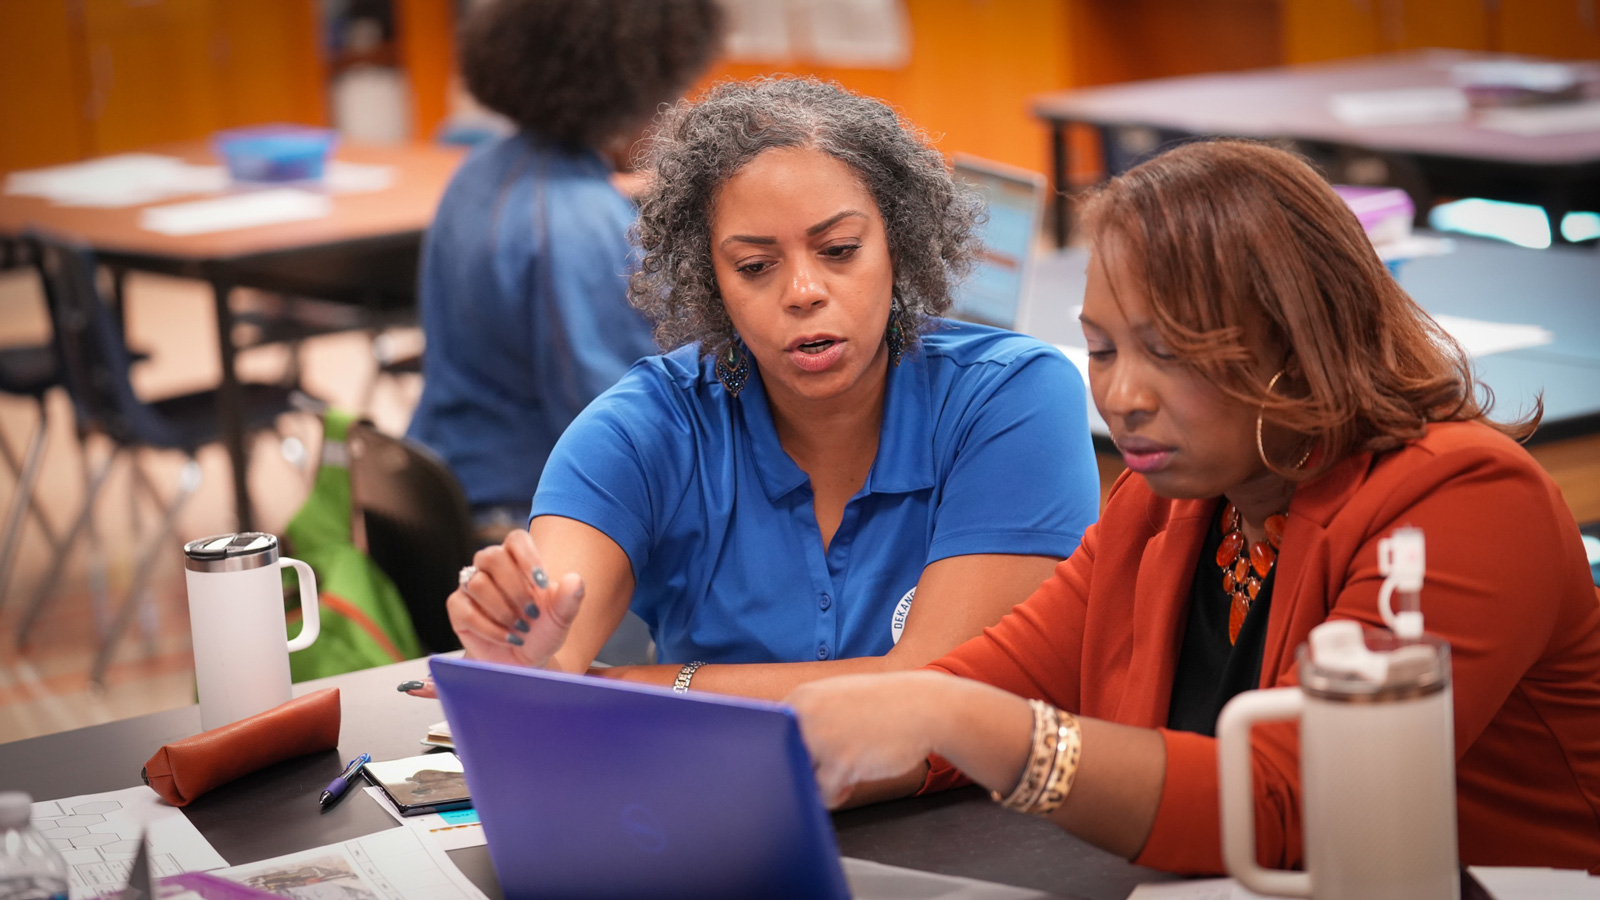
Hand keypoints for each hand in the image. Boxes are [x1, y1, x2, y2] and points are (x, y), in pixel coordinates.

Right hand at [449, 529, 584, 666]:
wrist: (523, 662)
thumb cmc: (542, 631)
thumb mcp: (561, 617)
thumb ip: (570, 598)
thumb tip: (575, 579)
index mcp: (517, 559)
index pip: (516, 539)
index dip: (528, 557)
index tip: (543, 584)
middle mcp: (490, 567)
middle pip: (491, 556)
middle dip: (515, 588)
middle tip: (533, 614)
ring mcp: (470, 586)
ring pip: (477, 583)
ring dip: (503, 610)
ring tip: (521, 628)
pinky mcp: (458, 608)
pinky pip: (465, 610)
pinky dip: (490, 628)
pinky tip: (509, 638)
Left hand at [786, 671, 949, 807]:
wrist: (925, 707)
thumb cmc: (883, 706)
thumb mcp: (838, 698)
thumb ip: (809, 717)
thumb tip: (777, 747)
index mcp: (801, 698)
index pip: (766, 735)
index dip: (782, 752)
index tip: (799, 757)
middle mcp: (805, 716)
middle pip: (780, 760)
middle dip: (801, 769)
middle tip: (824, 764)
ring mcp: (821, 740)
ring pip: (800, 779)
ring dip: (819, 782)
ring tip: (844, 768)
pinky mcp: (840, 763)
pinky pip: (824, 794)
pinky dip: (838, 793)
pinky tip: (856, 775)